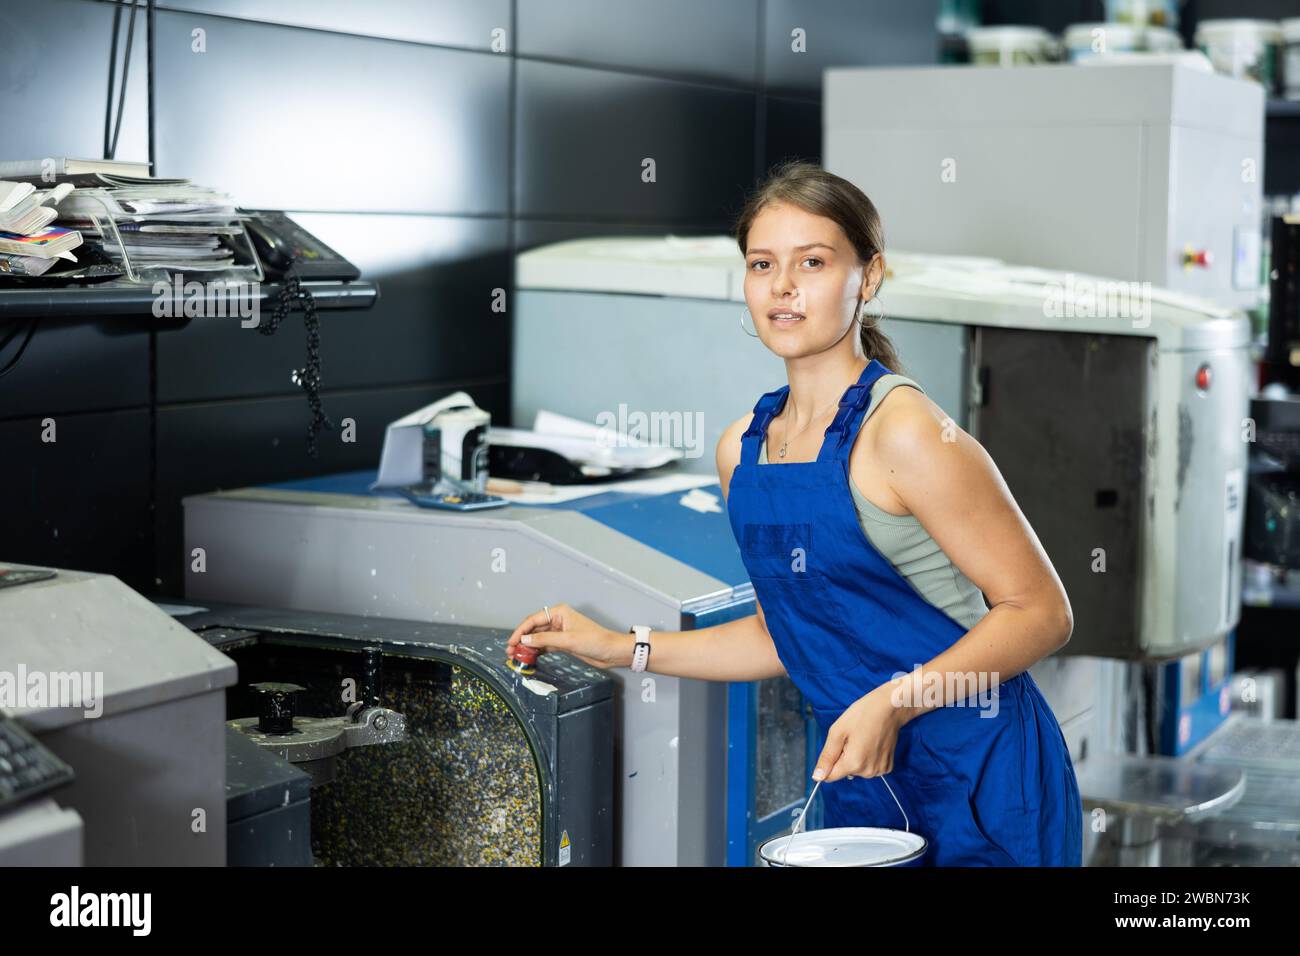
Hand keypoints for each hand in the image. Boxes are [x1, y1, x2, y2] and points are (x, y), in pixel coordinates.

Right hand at [506, 603, 631, 669]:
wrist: (611, 652)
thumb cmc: (595, 641)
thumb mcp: (568, 640)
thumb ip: (545, 640)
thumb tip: (525, 640)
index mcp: (559, 613)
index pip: (534, 620)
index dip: (521, 631)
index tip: (511, 641)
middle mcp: (558, 620)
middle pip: (534, 629)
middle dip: (522, 640)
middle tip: (511, 651)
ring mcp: (560, 632)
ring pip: (538, 639)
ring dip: (528, 647)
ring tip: (516, 656)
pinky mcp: (562, 643)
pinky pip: (545, 646)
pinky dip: (536, 652)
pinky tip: (529, 658)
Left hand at [813, 683, 910, 782]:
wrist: (890, 707)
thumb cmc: (863, 714)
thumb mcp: (838, 731)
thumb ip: (827, 756)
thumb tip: (817, 777)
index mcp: (853, 763)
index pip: (830, 776)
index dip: (829, 762)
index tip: (836, 746)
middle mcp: (867, 771)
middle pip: (844, 772)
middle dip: (843, 757)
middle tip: (851, 738)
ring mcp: (879, 770)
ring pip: (856, 770)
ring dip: (855, 757)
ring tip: (863, 739)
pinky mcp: (887, 767)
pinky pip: (869, 767)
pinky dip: (867, 758)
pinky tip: (872, 743)